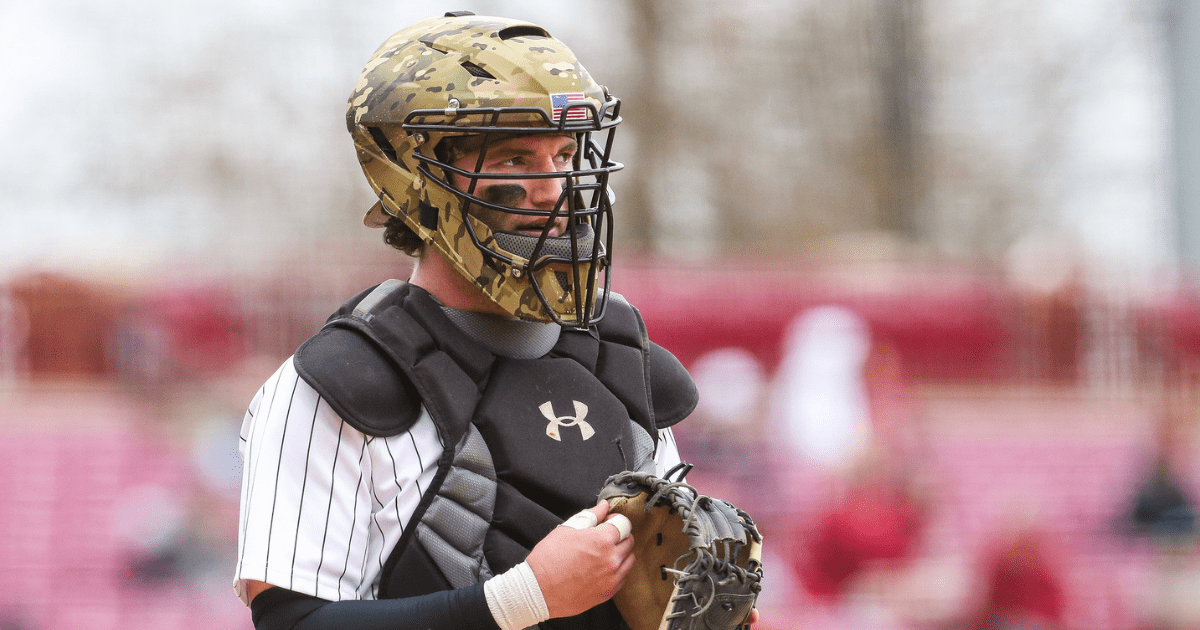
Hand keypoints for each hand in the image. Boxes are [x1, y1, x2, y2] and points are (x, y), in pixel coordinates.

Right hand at [526, 500, 634, 617]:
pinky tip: (601, 569)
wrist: (538, 590)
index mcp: (602, 540)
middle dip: (619, 535)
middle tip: (603, 537)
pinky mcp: (608, 593)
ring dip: (620, 553)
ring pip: (629, 559)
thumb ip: (590, 516)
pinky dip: (616, 570)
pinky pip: (622, 577)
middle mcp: (611, 559)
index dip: (615, 519)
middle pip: (629, 540)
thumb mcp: (566, 529)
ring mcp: (611, 578)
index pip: (624, 523)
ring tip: (602, 554)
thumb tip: (603, 506)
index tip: (607, 522)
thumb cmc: (548, 558)